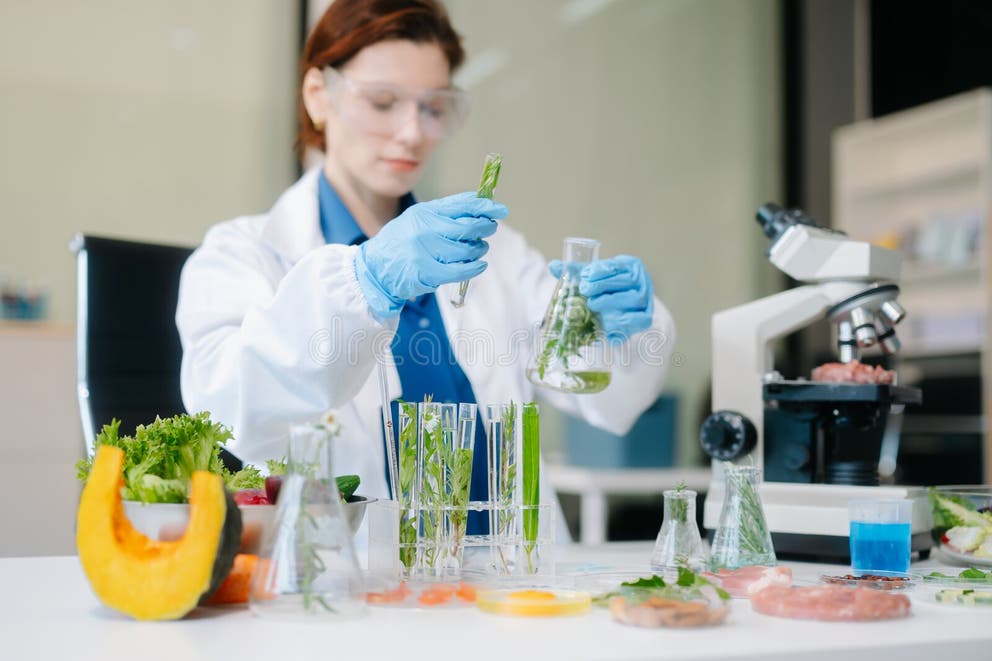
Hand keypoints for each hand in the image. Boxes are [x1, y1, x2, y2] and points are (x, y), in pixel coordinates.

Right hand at [355, 192, 507, 317]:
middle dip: (485, 227)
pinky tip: (480, 264)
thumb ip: (444, 213)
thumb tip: (479, 206)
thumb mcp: (418, 219)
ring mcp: (425, 250)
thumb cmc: (401, 243)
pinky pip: (461, 269)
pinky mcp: (427, 271)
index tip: (500, 209)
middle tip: (491, 228)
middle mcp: (425, 228)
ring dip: (478, 249)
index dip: (484, 207)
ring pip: (467, 249)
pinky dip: (475, 267)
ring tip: (478, 249)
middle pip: (468, 227)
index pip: (461, 205)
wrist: (375, 269)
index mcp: (425, 212)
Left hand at [549, 255, 653, 342]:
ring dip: (612, 301)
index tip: (584, 276)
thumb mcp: (594, 279)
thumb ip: (576, 272)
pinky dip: (624, 321)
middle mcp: (643, 281)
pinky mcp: (646, 318)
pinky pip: (639, 319)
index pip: (617, 265)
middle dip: (604, 284)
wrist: (623, 311)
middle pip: (626, 281)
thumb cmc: (607, 290)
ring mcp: (646, 300)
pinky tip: (608, 322)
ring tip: (592, 304)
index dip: (601, 270)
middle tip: (584, 290)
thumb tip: (552, 265)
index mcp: (631, 266)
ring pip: (634, 298)